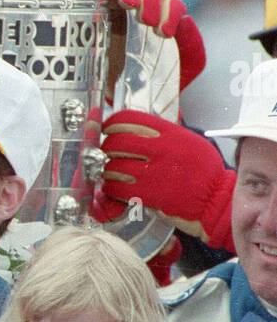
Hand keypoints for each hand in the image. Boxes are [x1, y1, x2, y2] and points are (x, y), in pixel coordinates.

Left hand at [91, 109, 235, 250]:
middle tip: (106, 154)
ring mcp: (153, 173)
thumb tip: (140, 128)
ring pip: (113, 167)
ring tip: (111, 174)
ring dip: (107, 171)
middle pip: (116, 143)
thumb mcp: (189, 142)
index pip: (129, 120)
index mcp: (170, 133)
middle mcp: (160, 150)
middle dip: (106, 149)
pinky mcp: (148, 195)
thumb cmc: (204, 172)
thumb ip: (165, 134)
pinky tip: (116, 189)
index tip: (107, 129)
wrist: (215, 201)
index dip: (112, 124)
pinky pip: (117, 188)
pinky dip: (112, 188)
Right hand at [100, 0, 205, 93]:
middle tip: (147, 20)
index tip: (164, 33)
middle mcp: (148, 10)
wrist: (136, 100)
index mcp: (169, 18)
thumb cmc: (164, 80)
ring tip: (129, 5)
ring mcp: (124, 11)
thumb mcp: (189, 64)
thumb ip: (193, 43)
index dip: (170, 13)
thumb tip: (185, 19)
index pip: (172, 4)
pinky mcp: (104, 15)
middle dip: (151, 2)